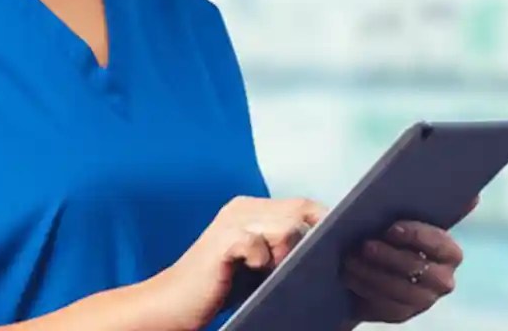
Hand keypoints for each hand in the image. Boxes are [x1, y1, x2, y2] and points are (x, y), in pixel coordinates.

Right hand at [152, 195, 326, 330]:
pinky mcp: (223, 241)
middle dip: (307, 240)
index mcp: (252, 208)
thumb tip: (326, 245)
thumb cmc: (219, 287)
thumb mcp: (258, 262)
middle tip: (292, 266)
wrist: (173, 302)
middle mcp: (242, 207)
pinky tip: (250, 272)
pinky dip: (261, 262)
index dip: (323, 222)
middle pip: (299, 211)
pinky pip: (259, 245)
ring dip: (285, 254)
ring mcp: (232, 221)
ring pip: (286, 227)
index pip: (302, 204)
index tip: (334, 246)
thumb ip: (283, 247)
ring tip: (269, 272)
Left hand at [341, 195, 478, 324]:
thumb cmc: (383, 229)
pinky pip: (385, 306)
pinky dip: (365, 288)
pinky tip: (349, 275)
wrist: (365, 264)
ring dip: (373, 273)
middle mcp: (443, 278)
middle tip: (365, 244)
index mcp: (447, 250)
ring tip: (350, 259)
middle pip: (418, 268)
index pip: (442, 243)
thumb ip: (412, 200)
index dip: (418, 235)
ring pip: (400, 289)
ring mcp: (424, 299)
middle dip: (390, 256)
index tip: (392, 227)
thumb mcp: (393, 212)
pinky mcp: (401, 314)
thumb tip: (468, 195)